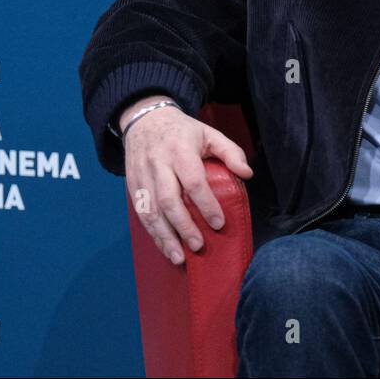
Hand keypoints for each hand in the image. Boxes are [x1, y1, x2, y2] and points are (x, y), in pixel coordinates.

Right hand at [120, 96, 253, 264]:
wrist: (145, 121)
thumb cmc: (183, 131)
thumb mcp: (210, 133)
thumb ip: (230, 152)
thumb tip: (247, 174)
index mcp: (180, 150)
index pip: (193, 181)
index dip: (206, 204)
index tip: (219, 223)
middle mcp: (158, 164)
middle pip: (168, 200)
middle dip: (183, 226)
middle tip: (199, 245)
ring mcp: (142, 176)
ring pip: (150, 211)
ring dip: (164, 236)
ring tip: (179, 257)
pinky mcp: (132, 186)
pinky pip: (141, 213)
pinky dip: (153, 233)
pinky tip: (165, 248)